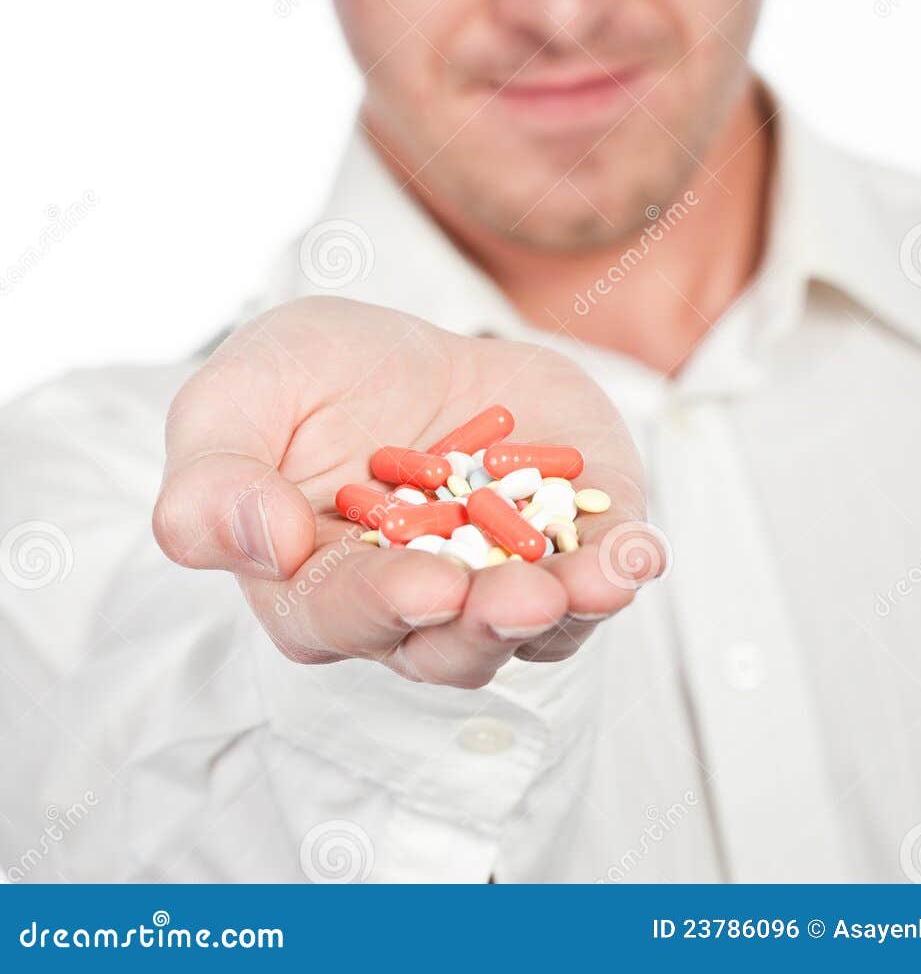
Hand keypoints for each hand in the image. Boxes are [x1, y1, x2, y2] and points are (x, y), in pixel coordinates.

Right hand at [153, 297, 664, 687]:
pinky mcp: (570, 538)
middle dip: (488, 622)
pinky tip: (642, 551)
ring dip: (571, 608)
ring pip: (536, 626)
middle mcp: (413, 611)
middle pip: (449, 642)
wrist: (401, 343)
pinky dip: (624, 567)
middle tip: (521, 596)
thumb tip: (261, 543)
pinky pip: (599, 572)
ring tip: (603, 579)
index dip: (384, 605)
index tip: (424, 585)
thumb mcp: (234, 399)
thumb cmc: (300, 380)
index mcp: (315, 589)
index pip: (344, 616)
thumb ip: (213, 479)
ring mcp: (500, 580)